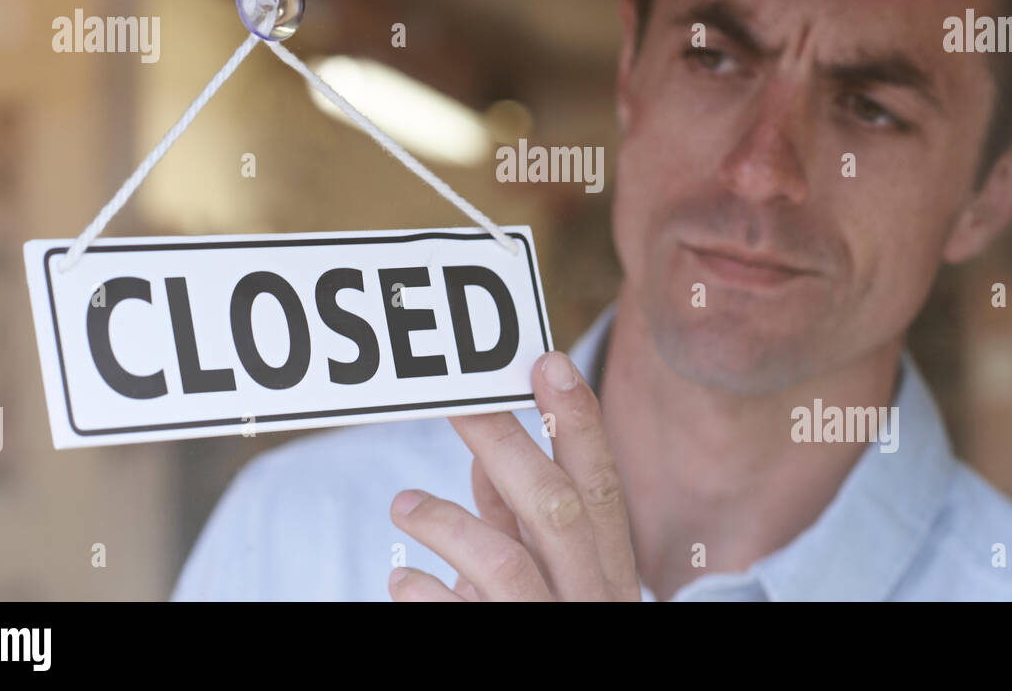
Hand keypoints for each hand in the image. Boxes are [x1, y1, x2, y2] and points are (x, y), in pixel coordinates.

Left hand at [387, 350, 641, 600]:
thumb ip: (519, 522)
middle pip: (556, 509)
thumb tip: (484, 456)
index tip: (549, 362)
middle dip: (504, 446)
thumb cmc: (541, 617)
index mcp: (609, 572)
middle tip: (455, 402)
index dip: (579, 424)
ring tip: (402, 505)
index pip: (602, 487)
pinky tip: (402, 577)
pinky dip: (422, 589)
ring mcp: (547, 624)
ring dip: (444, 521)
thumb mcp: (547, 576)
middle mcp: (590, 600)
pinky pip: (456, 615)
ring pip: (502, 562)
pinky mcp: (504, 649)